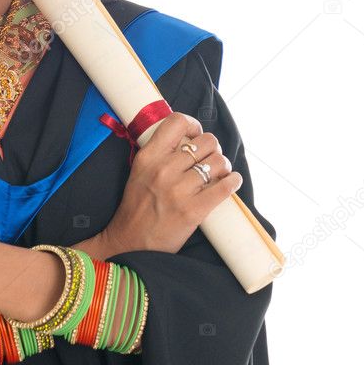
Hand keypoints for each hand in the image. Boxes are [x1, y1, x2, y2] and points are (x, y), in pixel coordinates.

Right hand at [102, 111, 242, 255]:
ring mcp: (178, 191)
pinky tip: (232, 182)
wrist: (130, 242)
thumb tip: (190, 140)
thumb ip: (159, 154)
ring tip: (219, 173)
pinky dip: (233, 182)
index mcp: (148, 157)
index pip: (177, 122)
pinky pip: (224, 187)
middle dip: (213, 148)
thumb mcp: (139, 172)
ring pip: (218, 162)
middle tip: (210, 158)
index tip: (196, 133)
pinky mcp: (193, 210)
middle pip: (205, 141)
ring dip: (223, 166)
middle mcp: (163, 170)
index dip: (193, 124)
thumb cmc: (137, 207)